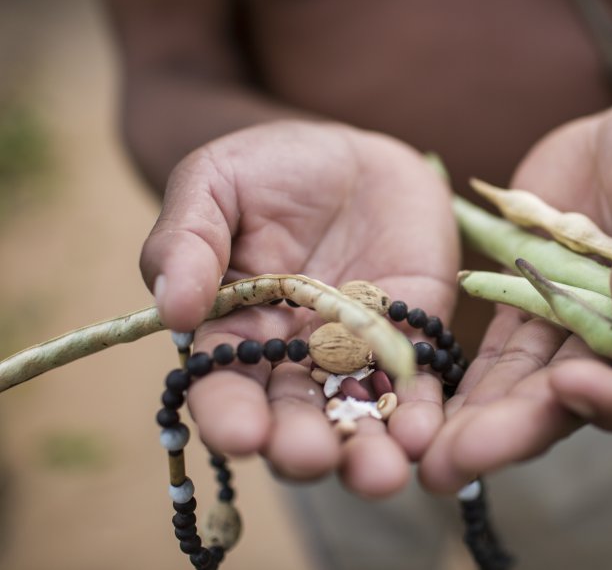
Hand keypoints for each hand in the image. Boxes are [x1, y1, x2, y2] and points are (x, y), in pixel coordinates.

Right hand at [140, 121, 458, 496]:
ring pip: (357, 417)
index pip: (224, 387)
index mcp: (232, 332)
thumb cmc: (270, 167)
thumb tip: (170, 307)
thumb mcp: (214, 184)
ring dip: (366, 452)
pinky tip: (424, 436)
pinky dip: (420, 414)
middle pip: (294, 418)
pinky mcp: (411, 339)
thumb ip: (186, 239)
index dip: (230, 414)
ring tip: (380, 474)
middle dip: (301, 446)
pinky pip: (415, 385)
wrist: (352, 154)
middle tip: (313, 458)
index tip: (243, 434)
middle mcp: (292, 359)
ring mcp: (355, 355)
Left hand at [419, 94, 611, 490]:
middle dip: (522, 430)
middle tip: (456, 461)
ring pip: (529, 389)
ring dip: (480, 422)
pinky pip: (496, 354)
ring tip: (424, 458)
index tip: (568, 384)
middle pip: (582, 401)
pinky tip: (420, 407)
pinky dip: (464, 382)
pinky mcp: (528, 312)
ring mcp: (575, 334)